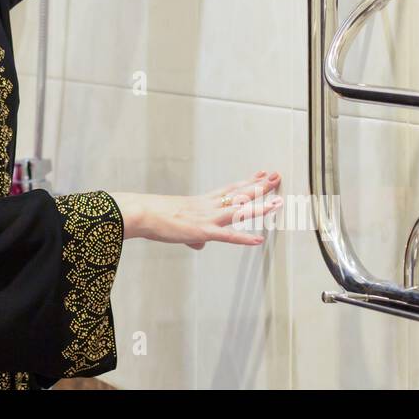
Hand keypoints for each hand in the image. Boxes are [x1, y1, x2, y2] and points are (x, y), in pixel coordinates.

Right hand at [110, 170, 281, 247]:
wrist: (142, 212)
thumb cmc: (154, 216)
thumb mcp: (177, 224)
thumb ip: (193, 235)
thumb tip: (200, 244)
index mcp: (202, 201)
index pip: (230, 189)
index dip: (248, 182)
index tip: (262, 175)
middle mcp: (208, 206)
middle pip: (239, 194)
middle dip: (259, 186)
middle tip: (277, 177)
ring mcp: (207, 217)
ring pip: (238, 211)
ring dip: (259, 207)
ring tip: (277, 201)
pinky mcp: (202, 231)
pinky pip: (227, 235)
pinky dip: (243, 238)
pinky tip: (258, 240)